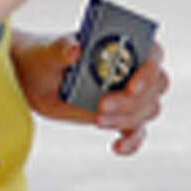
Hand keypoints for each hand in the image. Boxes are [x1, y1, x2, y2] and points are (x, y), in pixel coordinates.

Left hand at [12, 29, 167, 155]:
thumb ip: (63, 49)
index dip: (149, 69)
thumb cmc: (46, 57)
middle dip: (134, 100)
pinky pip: (137, 132)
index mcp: (123, 43)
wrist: (34, 80)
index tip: (131, 86)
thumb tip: (75, 49)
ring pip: (148, 109)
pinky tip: (116, 147)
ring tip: (97, 119)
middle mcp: (133, 68)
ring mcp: (128, 94)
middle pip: (156, 85)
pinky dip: (132, 142)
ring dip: (127, 117)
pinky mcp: (119, 117)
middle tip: (102, 106)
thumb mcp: (50, 51)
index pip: (153, 54)